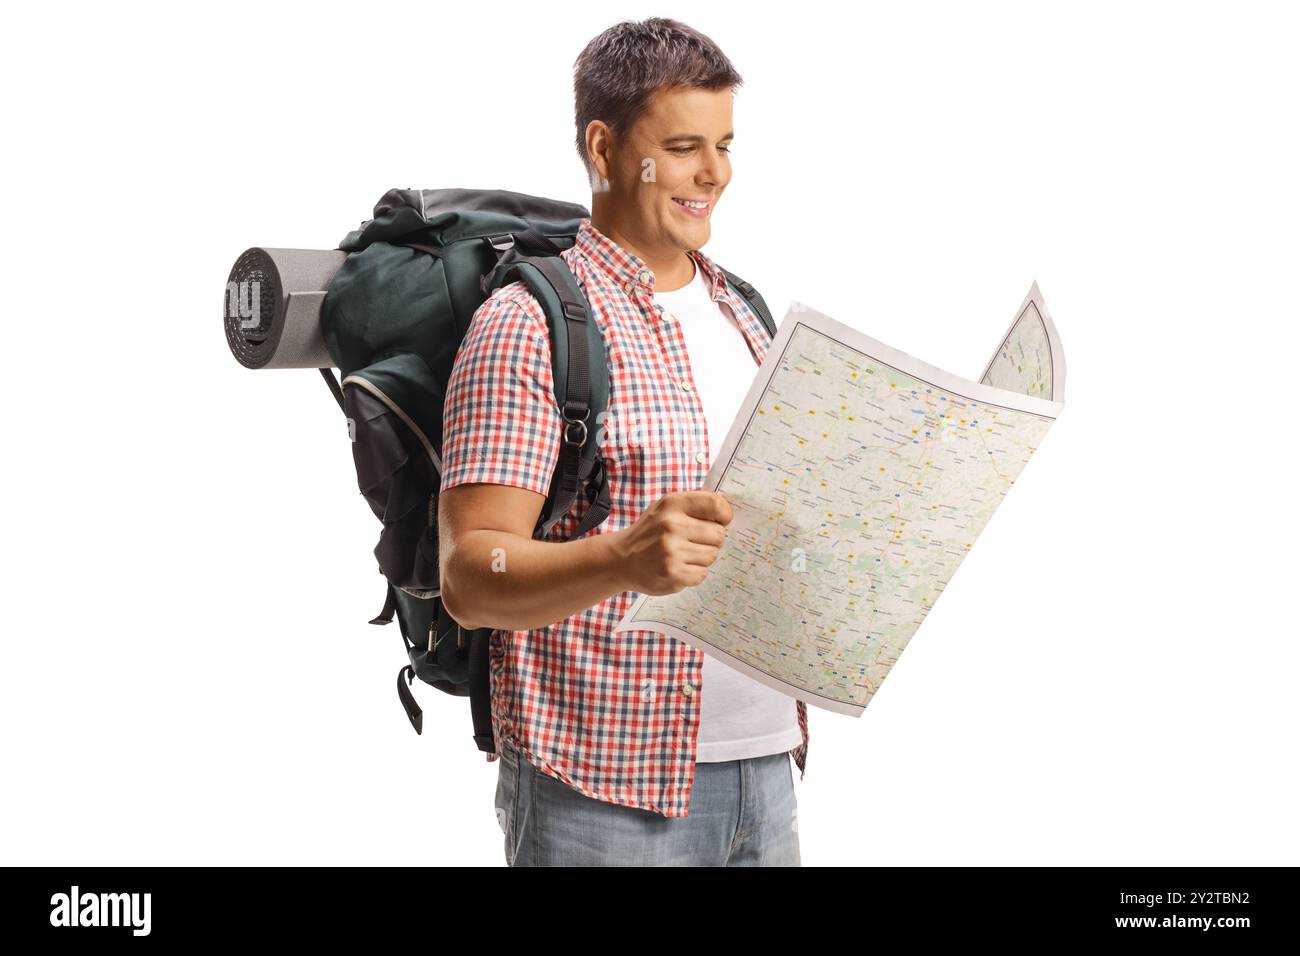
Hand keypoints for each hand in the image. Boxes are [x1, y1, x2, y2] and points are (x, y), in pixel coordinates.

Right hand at [612, 490, 732, 594]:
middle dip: (711, 540)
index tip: (721, 521)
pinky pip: (702, 573)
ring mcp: (672, 552)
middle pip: (719, 535)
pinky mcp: (673, 575)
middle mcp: (672, 526)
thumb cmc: (649, 532)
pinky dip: (694, 572)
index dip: (725, 515)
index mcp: (672, 505)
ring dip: (702, 557)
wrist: (620, 560)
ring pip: (712, 556)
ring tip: (683, 555)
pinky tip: (679, 567)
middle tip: (694, 542)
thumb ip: (694, 506)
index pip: (716, 505)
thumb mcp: (665, 508)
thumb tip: (727, 510)